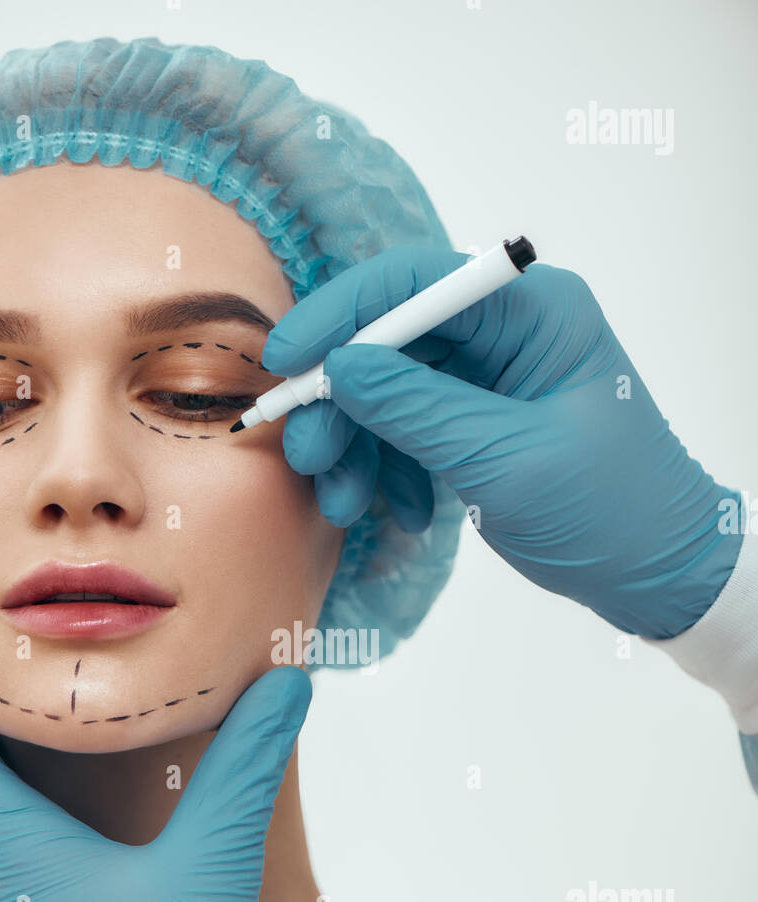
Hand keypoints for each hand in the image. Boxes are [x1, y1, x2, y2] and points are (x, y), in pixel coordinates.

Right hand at [263, 247, 743, 638]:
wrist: (659, 575)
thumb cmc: (611, 511)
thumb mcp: (505, 460)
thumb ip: (417, 410)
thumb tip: (338, 367)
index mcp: (533, 312)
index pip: (415, 281)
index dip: (340, 314)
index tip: (287, 360)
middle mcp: (508, 333)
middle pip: (392, 340)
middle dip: (342, 400)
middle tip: (309, 456)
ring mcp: (491, 380)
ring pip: (390, 392)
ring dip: (358, 447)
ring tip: (346, 506)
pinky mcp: (478, 425)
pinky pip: (409, 432)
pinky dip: (391, 473)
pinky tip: (406, 516)